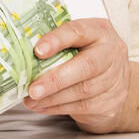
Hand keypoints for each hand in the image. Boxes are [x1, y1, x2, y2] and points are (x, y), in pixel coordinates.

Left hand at [23, 18, 131, 132]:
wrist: (115, 81)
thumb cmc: (89, 55)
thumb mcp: (78, 42)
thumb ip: (58, 45)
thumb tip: (23, 54)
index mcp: (100, 31)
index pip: (79, 31)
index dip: (57, 40)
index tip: (37, 50)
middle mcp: (112, 53)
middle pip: (86, 66)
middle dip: (56, 79)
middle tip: (33, 89)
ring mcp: (115, 79)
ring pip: (83, 91)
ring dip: (52, 97)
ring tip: (31, 99)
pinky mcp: (112, 101)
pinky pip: (83, 106)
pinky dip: (58, 108)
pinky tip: (42, 106)